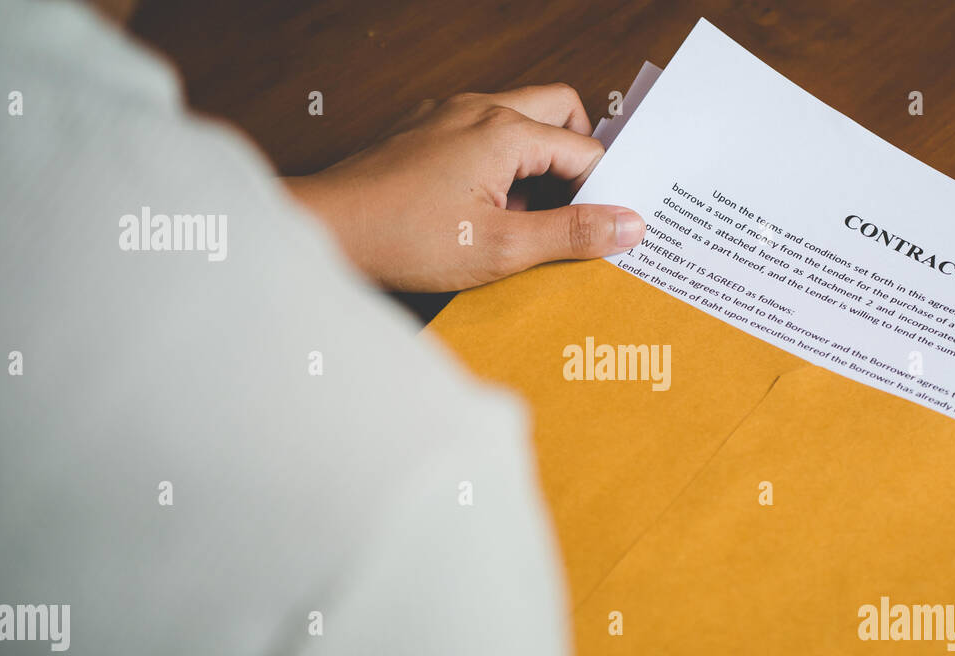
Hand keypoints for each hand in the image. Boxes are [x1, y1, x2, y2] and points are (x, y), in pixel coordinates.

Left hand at [284, 84, 644, 291]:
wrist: (323, 230)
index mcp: (504, 130)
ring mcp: (446, 116)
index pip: (585, 151)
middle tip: (576, 208)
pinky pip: (480, 133)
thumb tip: (631, 224)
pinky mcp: (422, 132)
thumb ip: (571, 234)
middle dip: (577, 158)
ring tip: (524, 219)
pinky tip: (481, 211)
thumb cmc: (403, 239)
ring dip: (535, 163)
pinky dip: (497, 164)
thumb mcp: (501, 248)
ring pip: (518, 121)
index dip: (603, 192)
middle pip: (558, 111)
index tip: (606, 229)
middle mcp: (478, 108)